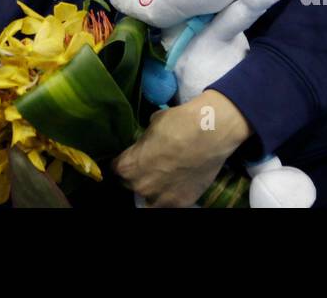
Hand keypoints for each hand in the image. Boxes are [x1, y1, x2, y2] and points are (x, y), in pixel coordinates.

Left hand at [113, 91, 250, 206]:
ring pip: (149, 198)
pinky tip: (178, 184)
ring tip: (164, 178)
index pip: (117, 169)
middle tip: (151, 165)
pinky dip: (171, 195)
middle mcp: (140, 186)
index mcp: (127, 166)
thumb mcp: (152, 125)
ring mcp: (160, 197)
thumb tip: (147, 143)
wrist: (210, 132)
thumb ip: (144, 142)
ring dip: (153, 189)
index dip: (125, 162)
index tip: (132, 158)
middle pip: (131, 184)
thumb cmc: (178, 122)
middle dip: (138, 175)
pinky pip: (169, 203)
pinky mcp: (180, 203)